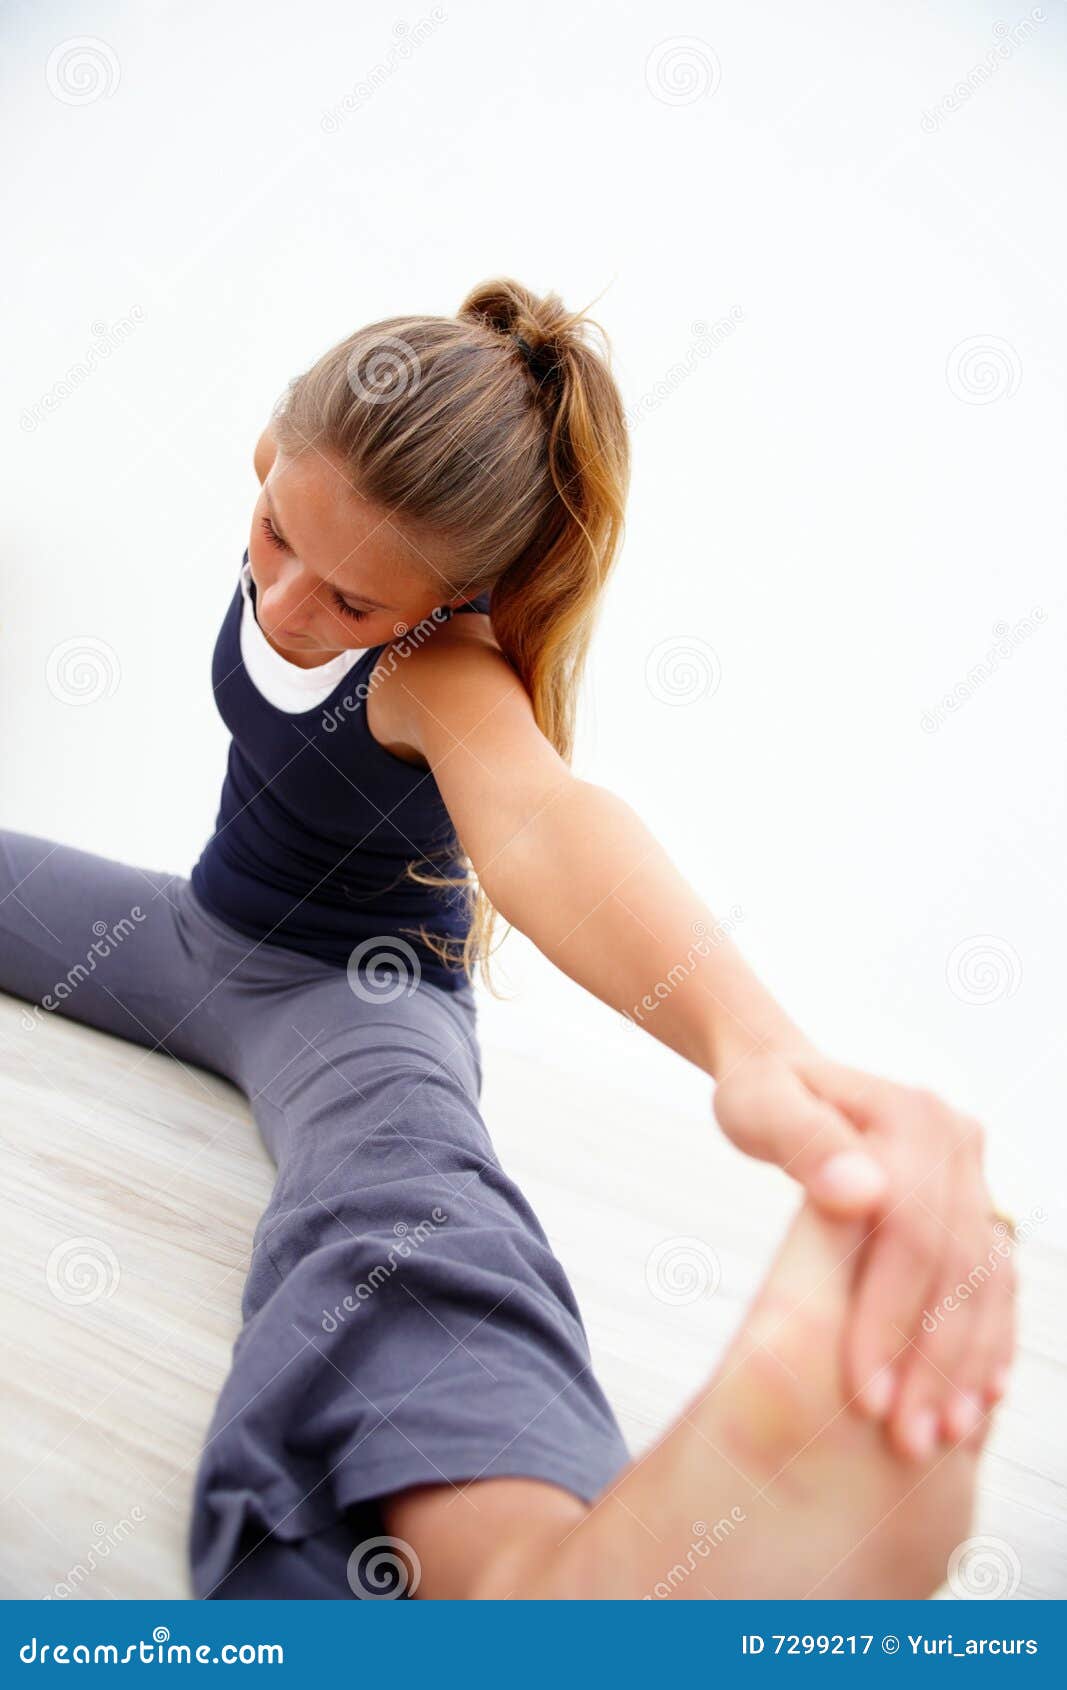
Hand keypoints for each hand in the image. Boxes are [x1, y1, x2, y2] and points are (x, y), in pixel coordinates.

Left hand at [711, 1050, 1015, 1460]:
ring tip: (937, 1437)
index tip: (866, 1394)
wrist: (788, 1078)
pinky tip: (974, 1401)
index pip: (912, 1233)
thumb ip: (803, 1140)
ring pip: (983, 1282)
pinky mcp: (973, 1205)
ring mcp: (972, 1175)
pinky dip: (985, 1343)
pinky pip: (993, 1282)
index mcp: (910, 1117)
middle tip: (904, 1440)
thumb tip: (862, 1191)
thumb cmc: (761, 1097)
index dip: (893, 1318)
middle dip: (932, 1361)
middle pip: (954, 1267)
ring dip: (965, 1365)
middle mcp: (955, 1142)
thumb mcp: (761, 1107)